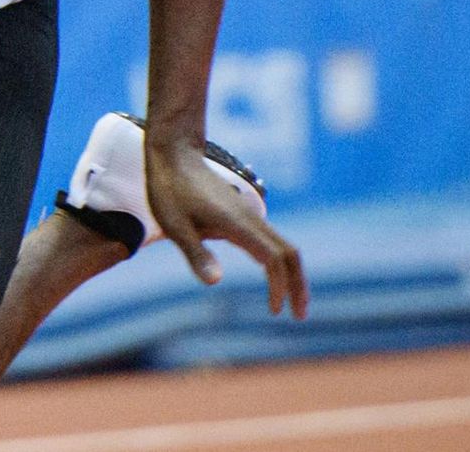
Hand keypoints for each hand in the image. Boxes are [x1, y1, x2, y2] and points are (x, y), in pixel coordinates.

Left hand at [146, 130, 307, 318]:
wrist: (173, 154)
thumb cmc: (169, 190)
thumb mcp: (174, 226)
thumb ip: (196, 253)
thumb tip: (216, 283)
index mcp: (237, 224)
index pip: (273, 258)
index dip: (280, 286)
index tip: (274, 311)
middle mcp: (250, 218)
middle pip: (289, 252)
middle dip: (298, 284)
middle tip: (300, 316)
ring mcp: (248, 215)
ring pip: (283, 246)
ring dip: (291, 274)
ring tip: (290, 303)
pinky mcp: (242, 215)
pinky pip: (270, 240)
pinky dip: (278, 262)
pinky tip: (271, 277)